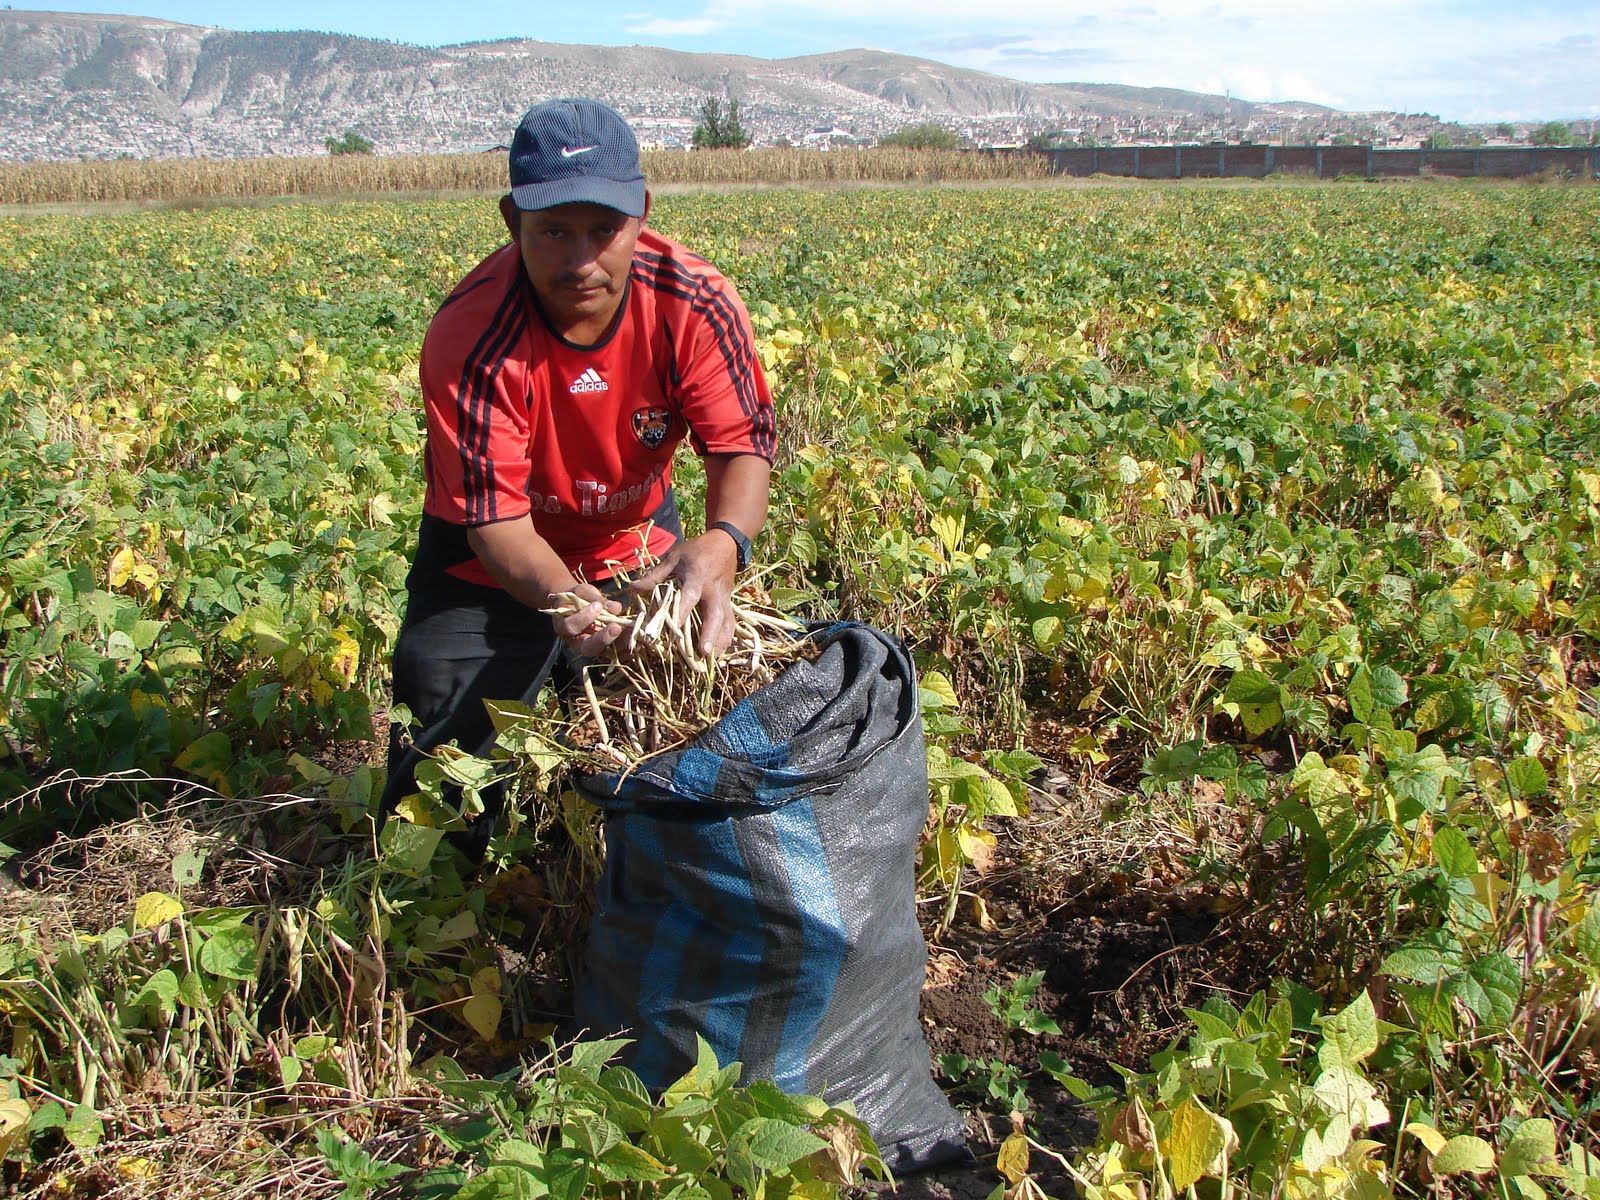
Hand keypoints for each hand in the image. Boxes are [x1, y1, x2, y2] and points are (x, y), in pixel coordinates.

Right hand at [548, 581, 626, 657]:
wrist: (577, 606)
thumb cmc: (578, 597)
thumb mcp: (583, 593)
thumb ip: (595, 599)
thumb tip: (615, 608)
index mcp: (564, 626)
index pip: (570, 627)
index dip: (584, 618)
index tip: (597, 606)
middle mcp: (576, 642)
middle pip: (587, 648)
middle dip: (603, 639)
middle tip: (617, 627)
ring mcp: (592, 648)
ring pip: (604, 653)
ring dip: (620, 645)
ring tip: (633, 633)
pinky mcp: (604, 651)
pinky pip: (616, 655)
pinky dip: (627, 650)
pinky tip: (638, 642)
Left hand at [629, 531, 739, 656]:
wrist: (726, 543)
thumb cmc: (696, 550)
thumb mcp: (674, 557)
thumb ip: (655, 575)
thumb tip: (633, 589)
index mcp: (697, 577)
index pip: (689, 597)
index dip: (682, 612)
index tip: (674, 628)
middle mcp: (713, 590)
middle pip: (715, 614)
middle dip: (710, 633)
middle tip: (703, 651)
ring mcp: (723, 598)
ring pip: (726, 621)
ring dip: (720, 640)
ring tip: (711, 658)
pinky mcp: (729, 602)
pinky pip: (730, 622)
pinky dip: (726, 637)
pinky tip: (718, 653)